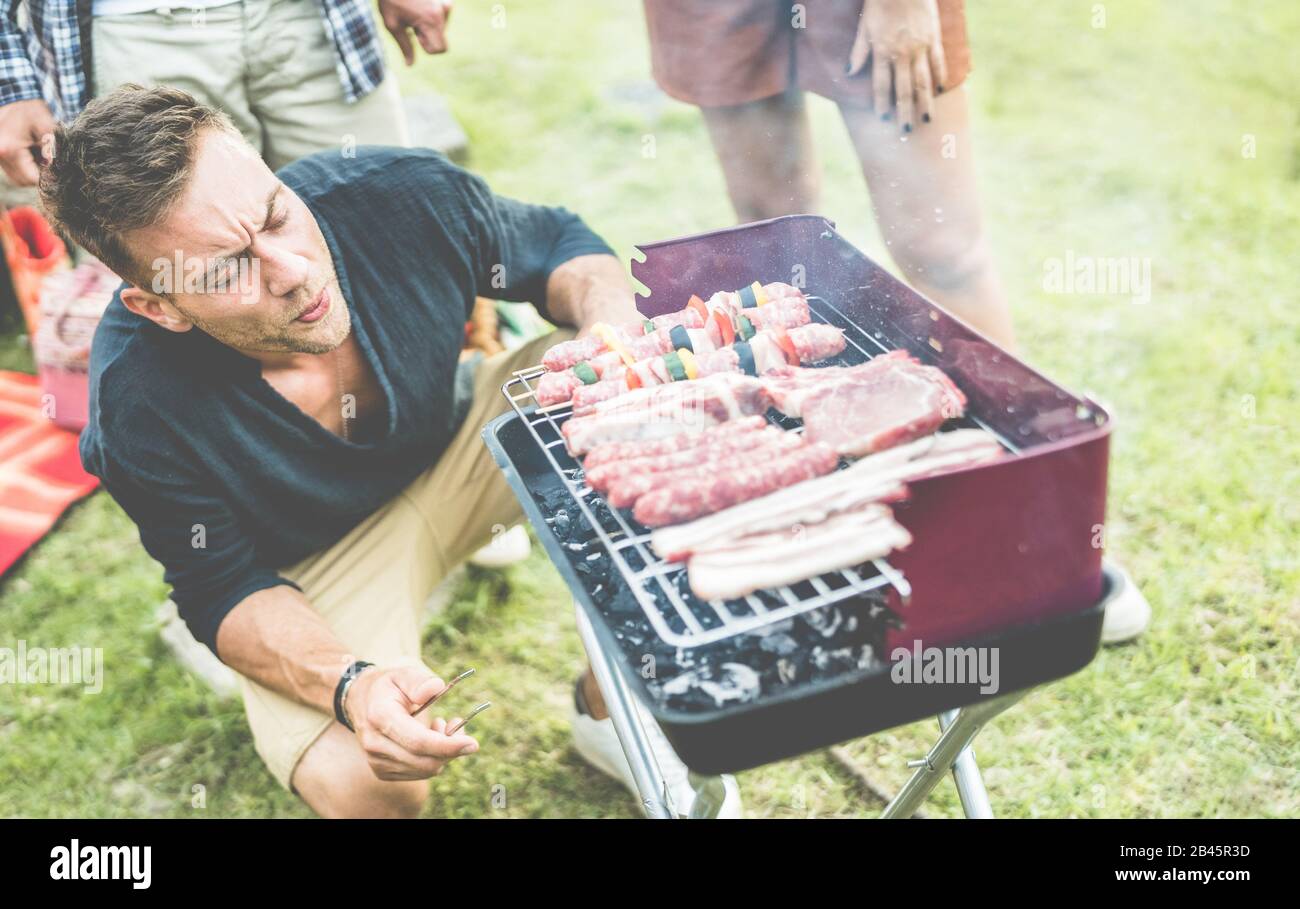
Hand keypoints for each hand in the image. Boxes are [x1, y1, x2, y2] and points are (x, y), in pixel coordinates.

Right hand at [0, 99, 56, 185]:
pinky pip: (13, 171)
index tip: (58, 170)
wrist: (15, 98)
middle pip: (24, 182)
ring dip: (31, 173)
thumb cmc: (32, 110)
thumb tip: (59, 170)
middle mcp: (0, 156)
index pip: (32, 179)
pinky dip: (24, 167)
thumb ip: (53, 149)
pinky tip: (32, 154)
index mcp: (10, 149)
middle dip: (39, 175)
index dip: (48, 177)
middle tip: (49, 161)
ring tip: (39, 155)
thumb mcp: (47, 126)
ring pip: (17, 179)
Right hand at [344, 663, 478, 780]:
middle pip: (425, 761)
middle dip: (451, 748)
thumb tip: (436, 688)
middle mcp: (375, 744)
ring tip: (438, 725)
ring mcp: (376, 761)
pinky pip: (418, 773)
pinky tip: (427, 739)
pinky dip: (432, 759)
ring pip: (424, 770)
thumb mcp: (403, 674)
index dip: (448, 746)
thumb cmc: (387, 686)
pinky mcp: (381, 771)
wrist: (359, 701)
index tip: (473, 744)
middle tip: (455, 724)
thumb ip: (420, 681)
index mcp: (380, 717)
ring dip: (442, 753)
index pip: (418, 742)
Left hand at [379, 0, 452, 64]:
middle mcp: (442, 12)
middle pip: (442, 40)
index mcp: (430, 21)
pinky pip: (443, 16)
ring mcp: (445, 4)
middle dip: (428, 37)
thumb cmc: (390, 0)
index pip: (440, 49)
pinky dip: (433, 17)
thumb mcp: (393, 25)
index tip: (415, 34)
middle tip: (413, 23)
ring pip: (442, 28)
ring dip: (429, 26)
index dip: (427, 48)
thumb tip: (410, 65)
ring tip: (414, 12)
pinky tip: (420, 8)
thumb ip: (404, 46)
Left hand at [847, 0, 947, 133]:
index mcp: (882, 52)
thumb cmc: (880, 3)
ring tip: (927, 119)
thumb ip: (858, 52)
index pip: (881, 86)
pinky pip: (938, 61)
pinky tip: (938, 91)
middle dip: (905, 112)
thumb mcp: (864, 26)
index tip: (883, 120)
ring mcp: (920, 47)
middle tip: (907, 131)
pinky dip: (939, 77)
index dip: (881, 104)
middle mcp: (902, 54)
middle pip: (903, 89)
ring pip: (923, 80)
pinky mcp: (933, 38)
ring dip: (924, 102)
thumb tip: (848, 73)